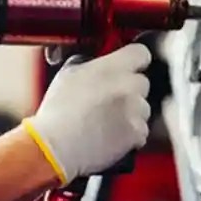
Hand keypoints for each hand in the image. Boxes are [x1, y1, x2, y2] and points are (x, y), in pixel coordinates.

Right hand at [22, 43, 151, 184]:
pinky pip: (142, 131)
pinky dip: (131, 135)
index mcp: (111, 68)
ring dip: (131, 114)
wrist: (57, 147)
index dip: (134, 60)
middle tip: (110, 101)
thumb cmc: (57, 115)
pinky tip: (111, 136)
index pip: (140, 53)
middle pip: (142, 83)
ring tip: (107, 122)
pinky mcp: (137, 133)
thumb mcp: (66, 76)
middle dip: (130, 90)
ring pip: (143, 108)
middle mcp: (127, 86)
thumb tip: (93, 62)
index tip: (129, 67)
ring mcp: (135, 110)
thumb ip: (87, 63)